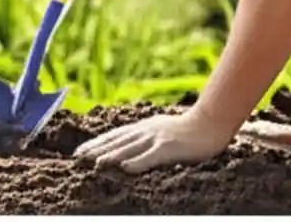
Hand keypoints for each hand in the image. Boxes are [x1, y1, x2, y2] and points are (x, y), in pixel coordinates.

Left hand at [72, 107, 232, 173]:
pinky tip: (125, 168)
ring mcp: (158, 138)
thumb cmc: (189, 129)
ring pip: (129, 148)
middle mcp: (147, 130)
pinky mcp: (170, 147)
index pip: (115, 135)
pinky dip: (137, 162)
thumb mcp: (163, 130)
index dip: (96, 143)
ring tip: (94, 163)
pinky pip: (151, 155)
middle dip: (96, 149)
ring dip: (110, 156)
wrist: (212, 122)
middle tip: (78, 158)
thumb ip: (146, 138)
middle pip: (117, 141)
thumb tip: (128, 150)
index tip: (80, 152)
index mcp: (144, 127)